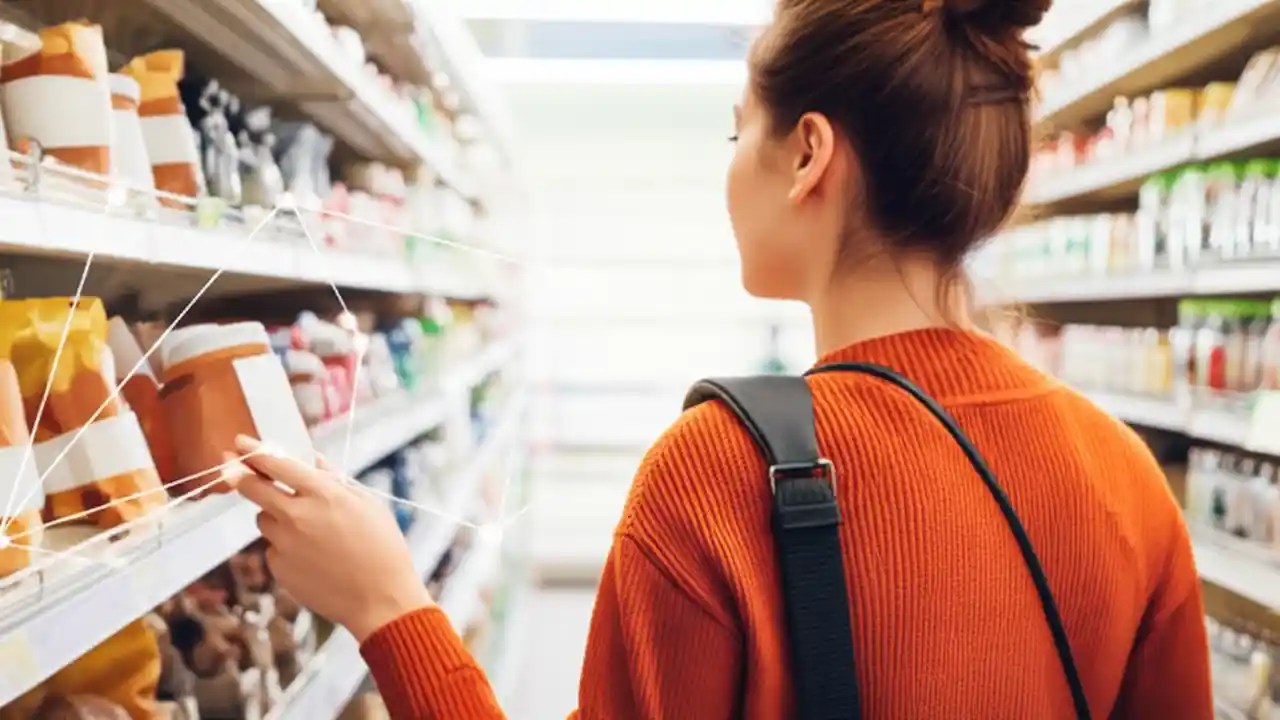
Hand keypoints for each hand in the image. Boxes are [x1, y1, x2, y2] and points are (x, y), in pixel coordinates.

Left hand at [230, 435, 432, 642]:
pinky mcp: (279, 568)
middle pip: (253, 488)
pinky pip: (273, 547)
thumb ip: (335, 479)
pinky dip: (285, 545)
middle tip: (231, 466)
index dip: (254, 450)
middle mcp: (297, 515)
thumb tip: (314, 460)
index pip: (276, 464)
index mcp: (322, 493)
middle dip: (240, 474)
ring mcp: (284, 543)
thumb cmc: (382, 547)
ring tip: (308, 529)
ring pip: (264, 519)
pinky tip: (313, 556)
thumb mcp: (367, 504)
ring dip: (275, 515)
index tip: (239, 442)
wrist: (380, 598)